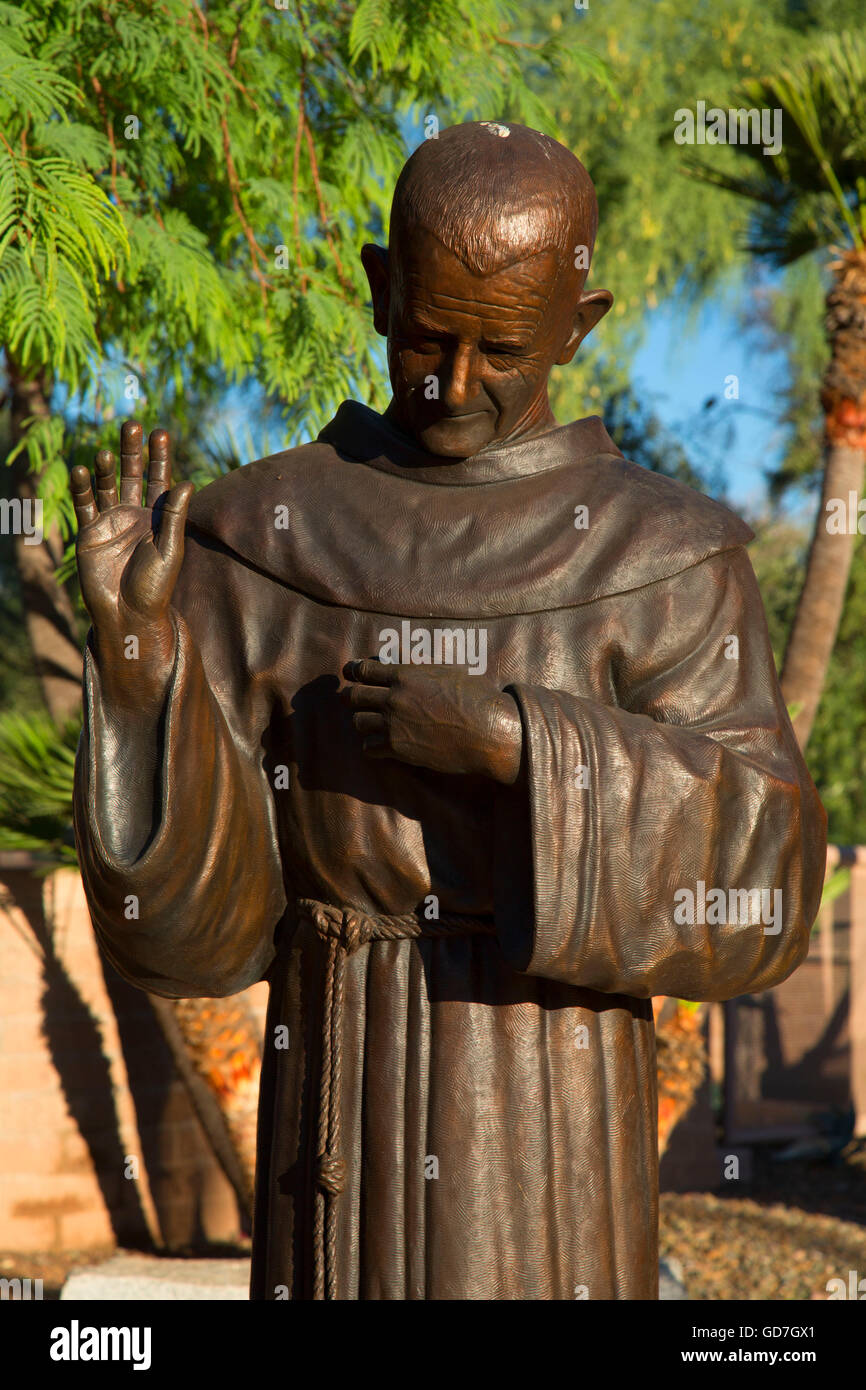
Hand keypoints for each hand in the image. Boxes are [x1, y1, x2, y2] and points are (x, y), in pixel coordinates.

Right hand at [71, 421, 192, 708]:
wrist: (128, 613)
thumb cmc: (155, 586)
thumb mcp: (170, 549)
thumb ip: (175, 516)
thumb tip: (187, 482)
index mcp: (159, 517)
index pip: (160, 479)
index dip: (159, 456)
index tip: (160, 431)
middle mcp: (135, 514)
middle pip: (132, 474)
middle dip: (132, 451)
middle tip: (131, 425)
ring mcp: (111, 521)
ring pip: (107, 486)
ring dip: (106, 468)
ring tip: (106, 452)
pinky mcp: (90, 532)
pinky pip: (84, 505)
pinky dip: (82, 488)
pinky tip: (82, 469)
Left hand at [343, 659, 522, 783]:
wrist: (488, 731)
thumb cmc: (475, 697)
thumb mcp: (445, 671)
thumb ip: (417, 666)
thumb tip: (399, 659)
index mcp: (405, 675)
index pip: (364, 670)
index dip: (353, 671)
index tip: (349, 673)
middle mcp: (393, 698)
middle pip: (353, 696)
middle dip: (351, 697)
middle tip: (353, 700)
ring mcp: (393, 724)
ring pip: (357, 722)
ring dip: (362, 722)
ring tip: (369, 723)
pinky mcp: (398, 749)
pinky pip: (368, 748)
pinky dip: (372, 746)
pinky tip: (380, 745)